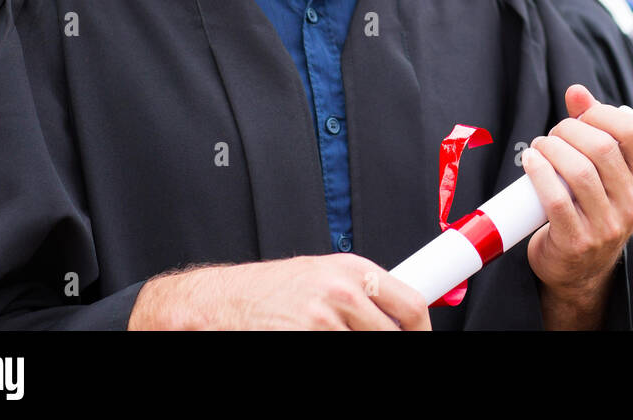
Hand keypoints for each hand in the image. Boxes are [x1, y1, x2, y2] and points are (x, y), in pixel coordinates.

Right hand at [126, 254, 430, 330]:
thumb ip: (358, 295)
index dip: (421, 331)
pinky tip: (300, 345)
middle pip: (391, 336)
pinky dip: (326, 359)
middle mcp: (340, 294)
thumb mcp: (318, 278)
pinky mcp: (300, 343)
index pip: (410, 305)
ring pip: (363, 349)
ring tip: (321, 339)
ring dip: (348, 352)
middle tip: (365, 345)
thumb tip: (397, 319)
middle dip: (385, 348)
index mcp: (350, 271)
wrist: (212, 304)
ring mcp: (320, 323)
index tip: (420, 339)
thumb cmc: (262, 291)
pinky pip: (336, 361)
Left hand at [523, 85, 632, 325]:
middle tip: (553, 135)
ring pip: (579, 172)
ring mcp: (608, 226)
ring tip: (540, 148)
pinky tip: (530, 162)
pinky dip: (540, 174)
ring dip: (551, 149)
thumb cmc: (590, 206)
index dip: (603, 113)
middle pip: (602, 148)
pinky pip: (557, 200)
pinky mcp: (577, 242)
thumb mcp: (603, 170)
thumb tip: (576, 91)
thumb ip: (594, 127)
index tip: (581, 115)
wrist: (578, 269)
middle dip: (568, 130)